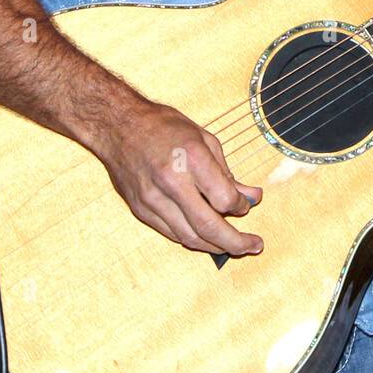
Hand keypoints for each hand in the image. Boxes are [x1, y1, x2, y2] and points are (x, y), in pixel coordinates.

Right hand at [94, 101, 263, 255]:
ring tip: (233, 245)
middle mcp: (172, 182)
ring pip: (189, 237)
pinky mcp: (141, 210)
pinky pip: (171, 234)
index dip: (242, 207)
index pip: (224, 198)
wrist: (118, 126)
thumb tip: (251, 196)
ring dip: (215, 246)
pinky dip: (192, 238)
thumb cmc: (163, 126)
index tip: (247, 205)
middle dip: (236, 242)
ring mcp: (153, 199)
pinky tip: (206, 236)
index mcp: (192, 159)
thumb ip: (227, 173)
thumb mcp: (204, 139)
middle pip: (208, 226)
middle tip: (254, 245)